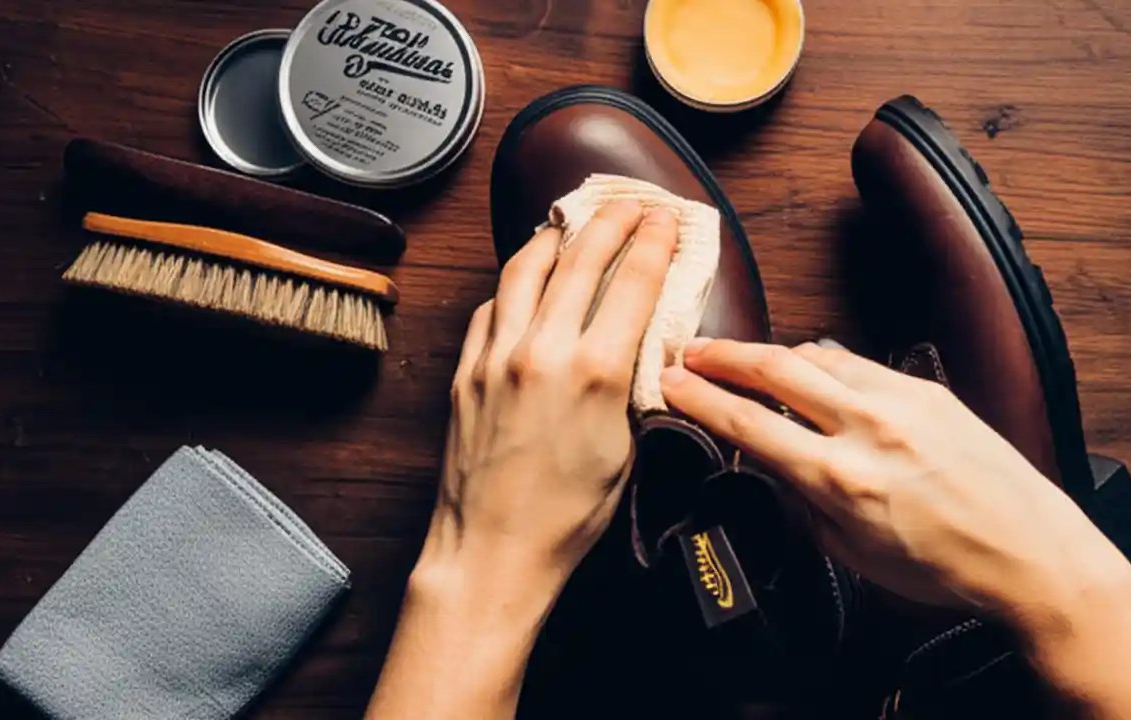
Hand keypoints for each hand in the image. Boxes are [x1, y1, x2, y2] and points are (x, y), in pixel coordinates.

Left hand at [421, 200, 677, 590]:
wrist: (493, 550)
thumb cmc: (566, 516)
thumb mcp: (626, 449)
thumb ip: (633, 386)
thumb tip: (641, 344)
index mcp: (595, 372)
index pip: (632, 281)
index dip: (654, 241)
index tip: (664, 219)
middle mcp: (543, 351)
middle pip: (581, 259)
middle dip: (611, 221)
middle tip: (628, 203)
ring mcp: (497, 356)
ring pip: (524, 269)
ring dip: (554, 238)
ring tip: (571, 223)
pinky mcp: (466, 371)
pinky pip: (490, 307)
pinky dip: (513, 285)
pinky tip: (525, 282)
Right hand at [662, 339, 1130, 719]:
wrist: (1032, 552)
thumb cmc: (945, 568)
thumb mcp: (853, 554)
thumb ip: (801, 502)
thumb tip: (767, 463)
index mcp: (841, 478)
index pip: (749, 424)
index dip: (700, 398)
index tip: (670, 382)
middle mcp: (868, 428)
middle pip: (775, 368)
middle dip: (723, 355)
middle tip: (690, 350)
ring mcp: (902, 401)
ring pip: (817, 356)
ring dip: (771, 354)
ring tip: (743, 360)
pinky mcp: (929, 390)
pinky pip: (860, 364)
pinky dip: (824, 363)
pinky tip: (811, 370)